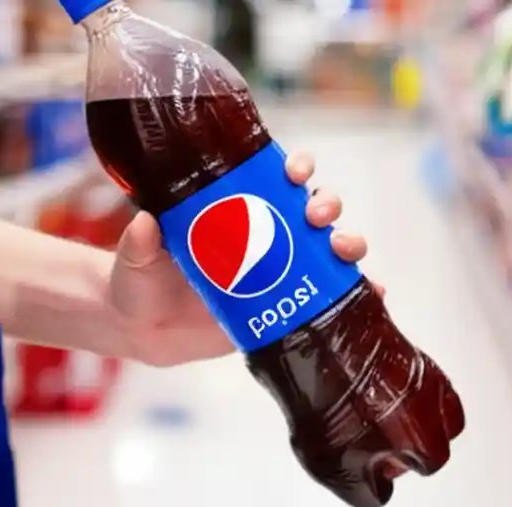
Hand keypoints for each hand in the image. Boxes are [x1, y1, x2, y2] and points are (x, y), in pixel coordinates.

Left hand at [108, 152, 371, 366]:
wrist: (148, 331)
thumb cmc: (142, 284)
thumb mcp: (137, 261)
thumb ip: (140, 244)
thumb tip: (146, 224)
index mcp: (239, 209)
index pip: (277, 178)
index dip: (297, 170)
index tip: (296, 172)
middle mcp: (270, 233)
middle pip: (314, 209)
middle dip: (326, 205)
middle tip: (317, 216)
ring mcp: (285, 268)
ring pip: (331, 245)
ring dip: (348, 241)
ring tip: (346, 250)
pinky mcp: (292, 303)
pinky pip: (333, 293)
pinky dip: (361, 289)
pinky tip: (374, 290)